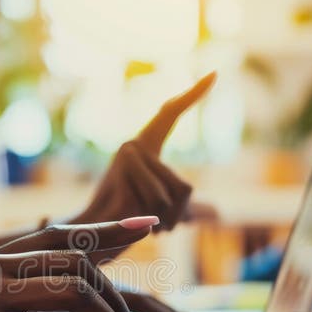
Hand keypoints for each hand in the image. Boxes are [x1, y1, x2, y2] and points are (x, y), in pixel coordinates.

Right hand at [74, 73, 216, 233]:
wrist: (92, 237)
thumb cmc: (127, 220)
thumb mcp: (165, 212)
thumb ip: (191, 211)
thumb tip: (218, 215)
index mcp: (144, 147)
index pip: (169, 115)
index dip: (193, 95)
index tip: (215, 74)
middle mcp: (133, 145)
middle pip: (184, 188)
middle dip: (174, 217)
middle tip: (151, 224)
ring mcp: (126, 155)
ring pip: (169, 197)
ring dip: (161, 221)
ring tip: (138, 222)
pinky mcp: (123, 169)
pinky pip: (156, 200)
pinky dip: (149, 221)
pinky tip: (131, 223)